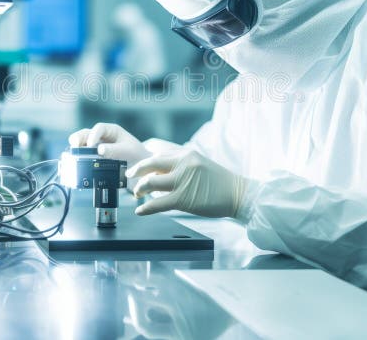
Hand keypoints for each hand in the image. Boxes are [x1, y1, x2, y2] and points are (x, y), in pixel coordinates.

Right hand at [68, 123, 151, 164]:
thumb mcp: (128, 152)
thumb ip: (114, 150)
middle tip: (74, 146)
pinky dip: (79, 160)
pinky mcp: (94, 159)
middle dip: (78, 139)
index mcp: (112, 131)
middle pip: (86, 134)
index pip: (99, 128)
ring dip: (77, 150)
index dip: (93, 135)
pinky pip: (84, 157)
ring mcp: (96, 148)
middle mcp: (102, 137)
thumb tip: (99, 150)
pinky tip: (77, 166)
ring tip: (73, 156)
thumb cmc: (138, 156)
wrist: (143, 170)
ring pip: (82, 145)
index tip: (91, 144)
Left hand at [127, 150, 248, 217]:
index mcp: (187, 154)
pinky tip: (140, 211)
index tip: (138, 169)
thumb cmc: (220, 182)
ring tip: (137, 194)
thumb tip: (161, 174)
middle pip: (150, 164)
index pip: (159, 156)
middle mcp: (183, 164)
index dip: (146, 163)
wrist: (238, 194)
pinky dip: (146, 208)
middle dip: (136, 171)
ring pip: (150, 182)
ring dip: (139, 189)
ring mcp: (183, 181)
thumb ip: (182, 166)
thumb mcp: (200, 165)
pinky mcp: (183, 199)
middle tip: (129, 176)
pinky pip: (158, 203)